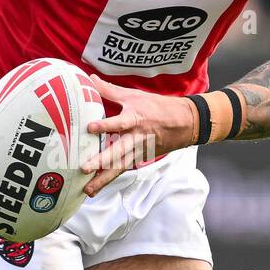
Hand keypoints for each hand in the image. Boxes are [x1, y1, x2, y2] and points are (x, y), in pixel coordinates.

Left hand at [82, 74, 196, 194]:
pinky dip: (109, 179)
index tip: (90, 128)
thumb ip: (110, 90)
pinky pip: (122, 170)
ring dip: (103, 180)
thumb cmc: (158, 107)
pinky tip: (95, 187)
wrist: (185, 124)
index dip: (105, 125)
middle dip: (101, 162)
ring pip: (119, 167)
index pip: (119, 123)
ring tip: (87, 190)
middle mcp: (136, 138)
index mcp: (135, 119)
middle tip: (84, 169)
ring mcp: (138, 152)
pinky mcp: (140, 159)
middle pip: (117, 152)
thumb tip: (90, 79)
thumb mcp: (135, 96)